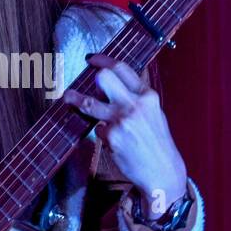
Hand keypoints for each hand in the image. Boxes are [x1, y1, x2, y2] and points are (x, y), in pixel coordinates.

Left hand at [61, 53, 187, 213]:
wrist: (163, 171)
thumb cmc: (157, 143)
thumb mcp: (153, 113)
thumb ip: (136, 98)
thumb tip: (112, 86)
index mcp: (147, 96)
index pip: (122, 69)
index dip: (102, 60)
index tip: (91, 59)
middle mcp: (135, 104)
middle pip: (103, 78)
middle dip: (93, 78)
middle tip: (85, 81)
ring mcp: (122, 120)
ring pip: (89, 103)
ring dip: (75, 99)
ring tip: (68, 97)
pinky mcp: (112, 136)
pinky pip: (98, 129)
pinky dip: (103, 135)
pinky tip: (114, 143)